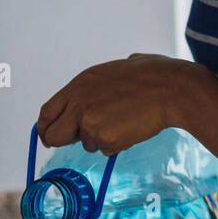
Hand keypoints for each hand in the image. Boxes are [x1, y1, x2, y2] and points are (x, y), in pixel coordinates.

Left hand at [37, 53, 190, 154]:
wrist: (171, 89)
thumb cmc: (153, 75)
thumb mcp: (115, 69)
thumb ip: (98, 84)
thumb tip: (98, 90)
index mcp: (79, 84)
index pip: (47, 111)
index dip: (46, 126)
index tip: (48, 134)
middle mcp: (79, 103)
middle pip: (54, 135)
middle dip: (63, 141)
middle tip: (78, 141)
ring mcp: (90, 122)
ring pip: (86, 144)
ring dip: (102, 139)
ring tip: (125, 122)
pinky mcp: (105, 138)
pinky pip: (106, 149)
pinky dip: (119, 144)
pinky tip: (133, 128)